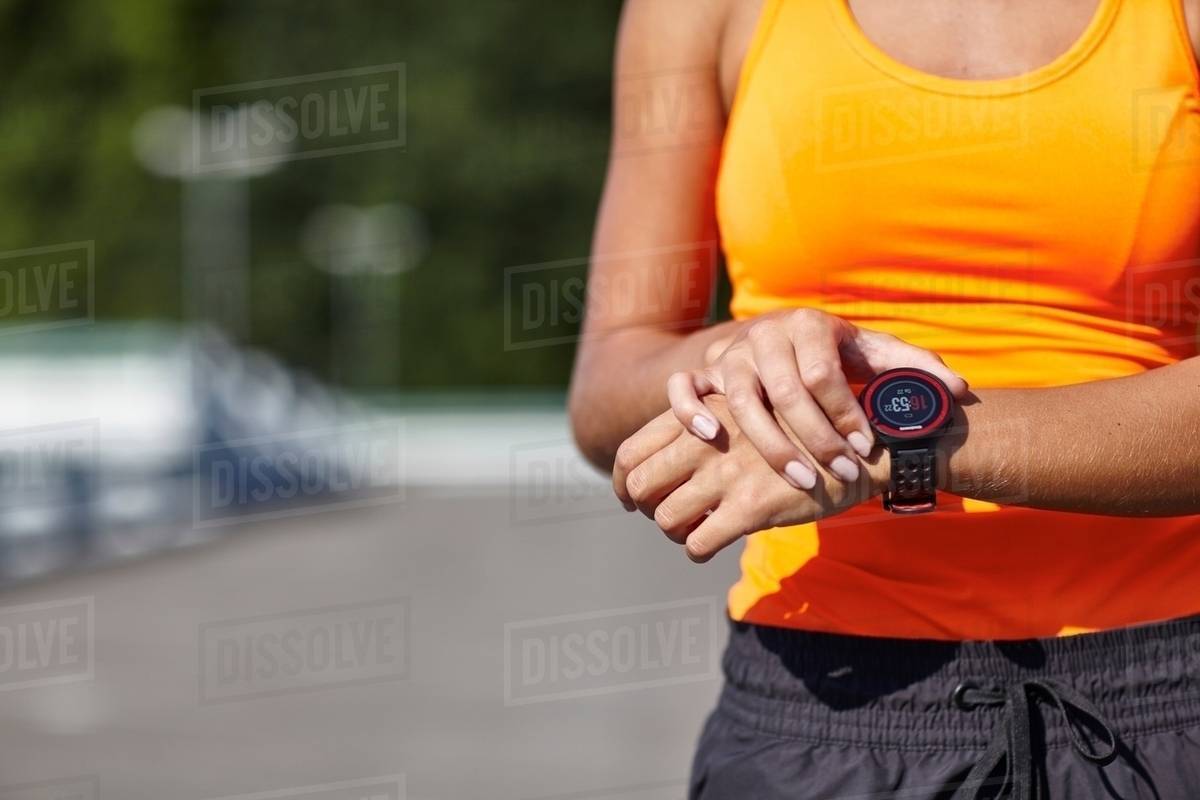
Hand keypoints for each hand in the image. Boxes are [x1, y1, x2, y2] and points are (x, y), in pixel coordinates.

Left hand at [613, 395, 888, 561]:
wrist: (858, 443)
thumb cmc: (799, 428)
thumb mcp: (746, 410)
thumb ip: (703, 427)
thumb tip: (665, 461)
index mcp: (700, 414)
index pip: (630, 451)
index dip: (621, 481)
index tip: (630, 498)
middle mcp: (706, 440)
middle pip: (638, 485)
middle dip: (646, 508)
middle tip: (665, 517)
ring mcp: (726, 474)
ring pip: (664, 519)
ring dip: (675, 532)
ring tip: (695, 531)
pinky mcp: (750, 508)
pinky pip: (698, 543)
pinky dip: (698, 550)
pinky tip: (712, 547)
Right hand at [668, 308, 965, 489]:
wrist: (775, 337)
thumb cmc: (831, 353)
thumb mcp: (870, 353)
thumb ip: (912, 368)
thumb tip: (959, 390)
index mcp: (808, 326)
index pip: (824, 373)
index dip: (845, 414)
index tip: (865, 449)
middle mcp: (764, 336)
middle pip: (785, 391)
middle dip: (816, 439)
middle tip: (841, 476)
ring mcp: (729, 353)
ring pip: (740, 399)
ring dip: (770, 444)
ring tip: (803, 482)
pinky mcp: (703, 370)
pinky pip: (684, 388)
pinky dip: (692, 411)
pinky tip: (712, 439)